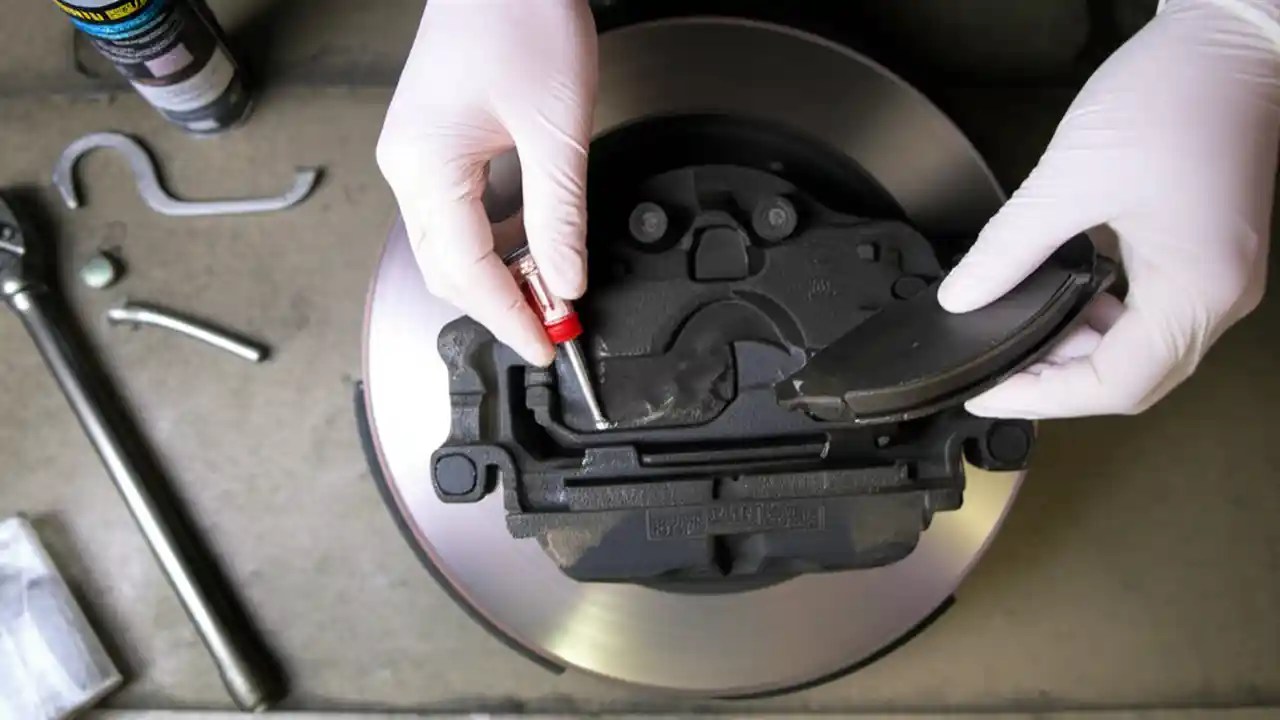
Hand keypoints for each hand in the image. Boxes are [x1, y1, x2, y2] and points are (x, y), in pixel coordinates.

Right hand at [377, 0, 597, 365]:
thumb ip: (560, 215)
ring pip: (450, 247)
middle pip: (448, 269)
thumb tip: (566, 279)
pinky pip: (455, 216)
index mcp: (425, 167)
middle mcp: (406, 167)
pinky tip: (530, 248)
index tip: (546, 347)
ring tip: (550, 291)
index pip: (466, 272)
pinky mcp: (432, 145)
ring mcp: (414, 156)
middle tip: (556, 326)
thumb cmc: (519, 17)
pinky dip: (493, 242)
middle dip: (501, 304)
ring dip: (498, 276)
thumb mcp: (557, 128)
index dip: (509, 318)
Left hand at [938, 0, 1279, 418]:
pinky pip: (1150, 310)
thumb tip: (963, 297)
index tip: (989, 391)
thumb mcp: (1071, 179)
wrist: (1230, 37)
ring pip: (1142, 348)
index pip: (1116, 384)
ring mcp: (1216, 275)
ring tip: (1021, 333)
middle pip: (1133, 377)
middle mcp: (1219, 294)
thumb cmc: (1178, 94)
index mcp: (1198, 289)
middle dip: (1059, 380)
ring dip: (1080, 347)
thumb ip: (1009, 248)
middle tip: (998, 370)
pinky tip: (1063, 296)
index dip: (1044, 397)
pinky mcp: (1202, 252)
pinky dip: (1101, 315)